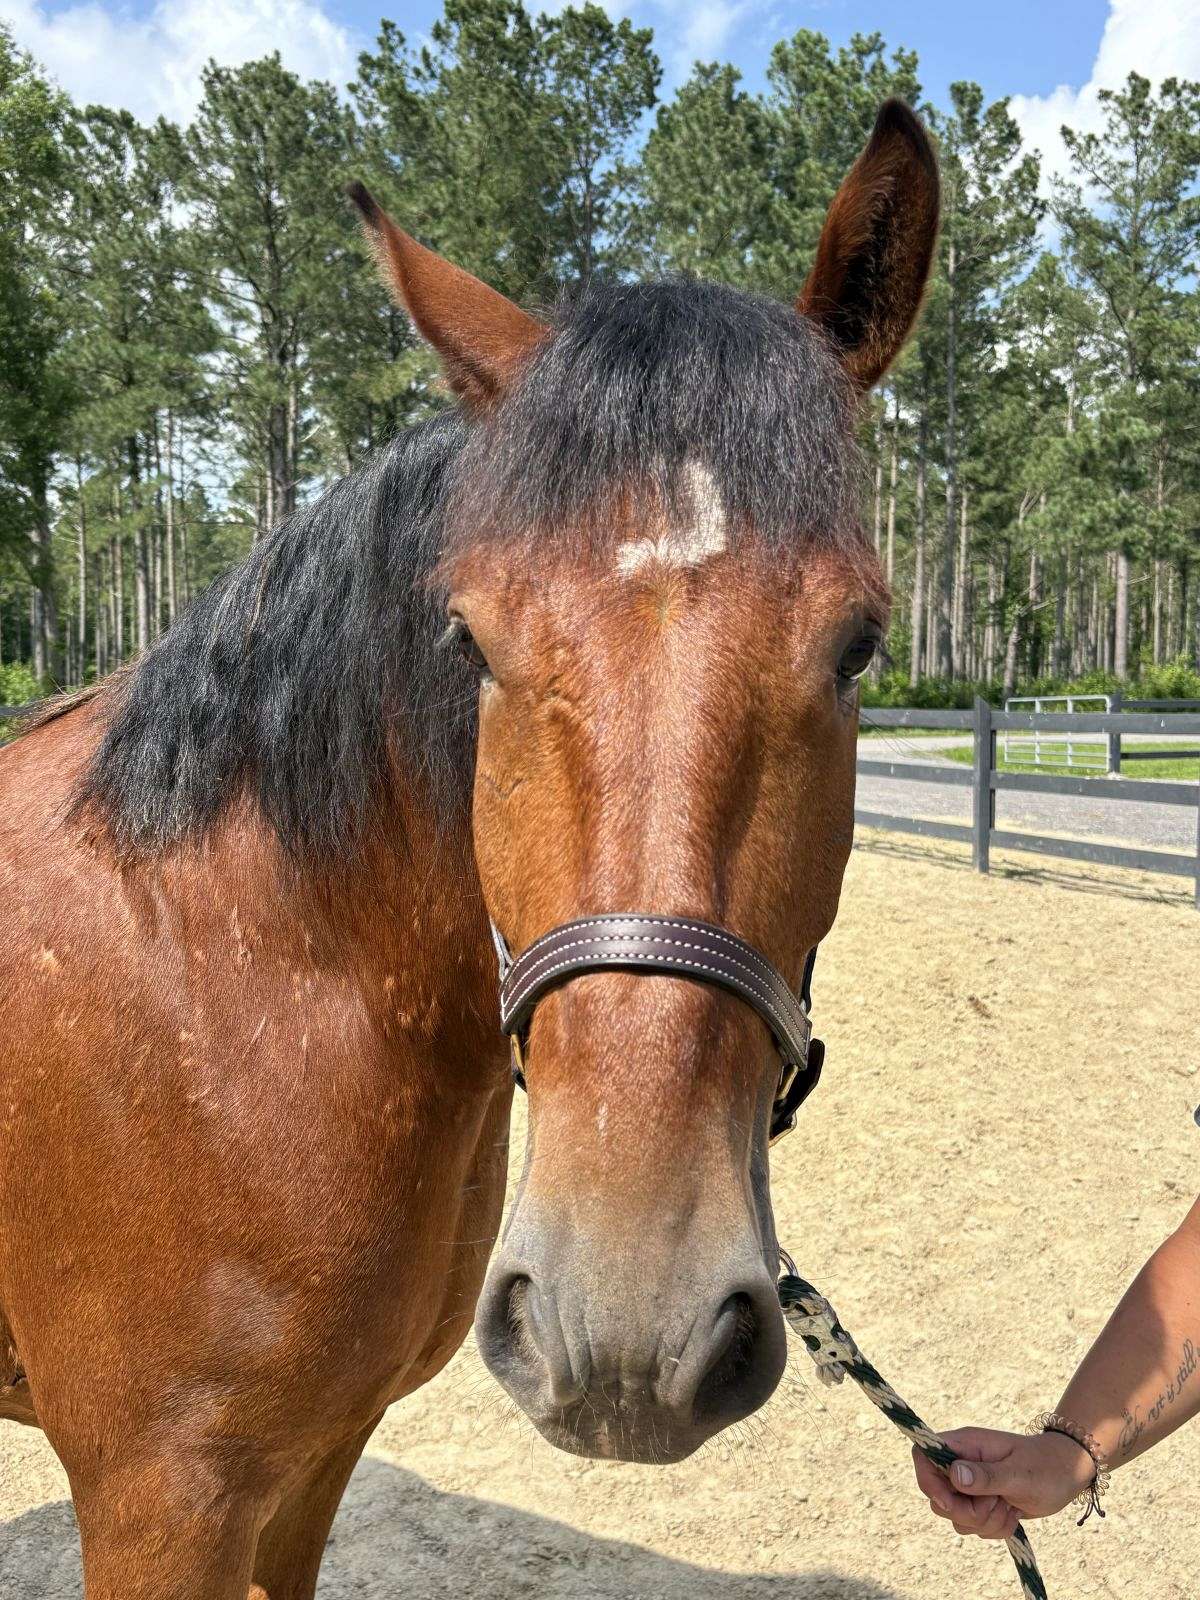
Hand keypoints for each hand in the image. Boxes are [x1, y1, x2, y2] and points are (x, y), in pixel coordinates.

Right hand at [912, 1428, 1095, 1539]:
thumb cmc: (1046, 1467)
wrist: (1066, 1475)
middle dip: (966, 1512)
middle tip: (996, 1503)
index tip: (951, 1501)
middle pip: (938, 1497)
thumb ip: (986, 1476)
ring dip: (984, 1522)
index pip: (923, 1456)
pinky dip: (994, 1528)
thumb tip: (954, 1475)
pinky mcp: (980, 1503)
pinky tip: (1013, 1513)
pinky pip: (972, 1527)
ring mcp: (969, 1485)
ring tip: (1009, 1506)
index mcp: (965, 1445)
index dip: (927, 1481)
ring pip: (956, 1517)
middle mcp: (961, 1464)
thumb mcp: (1020, 1474)